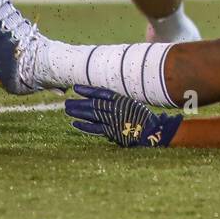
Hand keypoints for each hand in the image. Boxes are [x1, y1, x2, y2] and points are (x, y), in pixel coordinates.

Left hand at [65, 84, 181, 147]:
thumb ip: (117, 103)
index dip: (87, 90)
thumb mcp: (131, 104)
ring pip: (92, 114)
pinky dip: (85, 125)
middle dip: (79, 103)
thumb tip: (102, 101)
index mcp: (121, 100)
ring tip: (68, 109)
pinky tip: (75, 123)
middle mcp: (116, 108)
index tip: (75, 88)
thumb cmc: (142, 117)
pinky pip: (95, 128)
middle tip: (67, 102)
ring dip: (78, 112)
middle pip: (93, 104)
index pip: (100, 92)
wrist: (152, 130)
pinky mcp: (112, 131)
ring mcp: (113, 119)